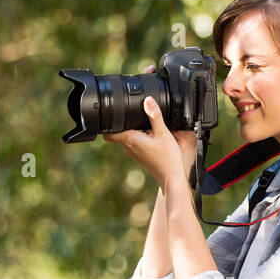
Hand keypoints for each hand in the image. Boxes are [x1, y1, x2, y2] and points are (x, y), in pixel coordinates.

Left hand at [103, 65, 196, 188]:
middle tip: (130, 115)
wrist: (172, 178)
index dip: (107, 123)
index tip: (109, 116)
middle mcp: (129, 148)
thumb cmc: (167, 158)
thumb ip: (155, 115)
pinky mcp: (141, 157)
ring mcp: (134, 153)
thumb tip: (148, 100)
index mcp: (130, 140)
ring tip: (145, 125)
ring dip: (133, 130)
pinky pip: (135, 143)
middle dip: (121, 124)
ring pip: (127, 138)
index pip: (108, 133)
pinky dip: (140, 137)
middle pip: (118, 133)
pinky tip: (151, 136)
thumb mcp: (163, 133)